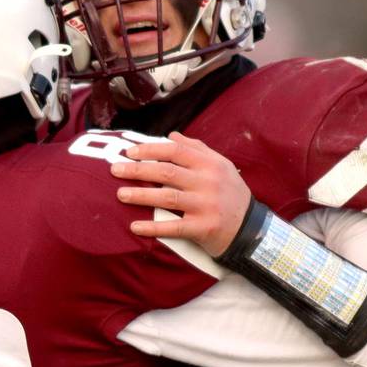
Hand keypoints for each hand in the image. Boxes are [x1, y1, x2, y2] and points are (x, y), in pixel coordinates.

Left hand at [111, 132, 250, 255]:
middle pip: (167, 172)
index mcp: (210, 164)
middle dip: (137, 170)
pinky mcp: (204, 228)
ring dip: (140, 195)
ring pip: (167, 198)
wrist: (251, 229)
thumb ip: (197, 149)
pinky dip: (152, 227)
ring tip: (120, 194)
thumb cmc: (230, 194)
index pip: (175, 151)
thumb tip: (171, 136)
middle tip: (114, 170)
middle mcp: (208, 182)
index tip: (129, 153)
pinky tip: (134, 227)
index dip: (150, 150)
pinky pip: (174, 227)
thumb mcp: (221, 167)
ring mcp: (206, 205)